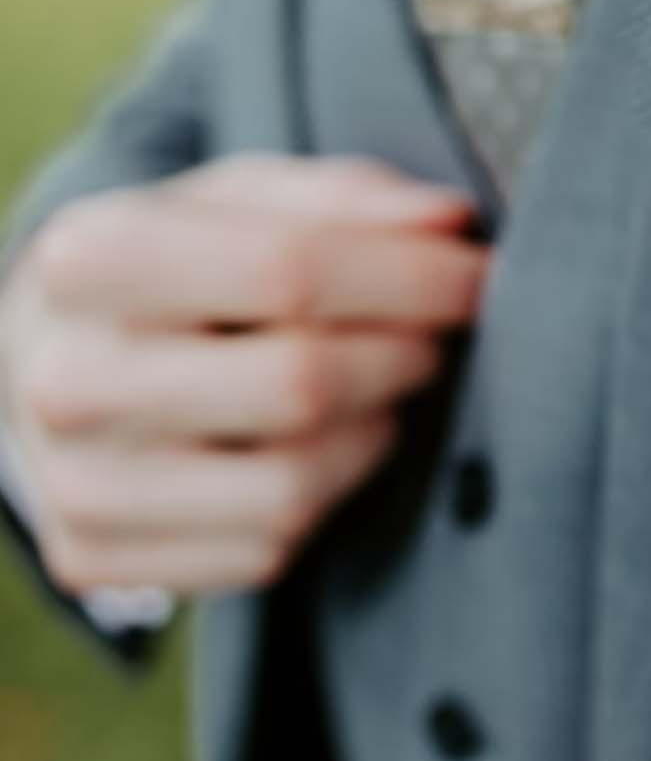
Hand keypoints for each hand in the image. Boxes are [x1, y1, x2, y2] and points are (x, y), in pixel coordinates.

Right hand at [0, 154, 487, 595]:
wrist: (62, 362)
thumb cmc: (182, 266)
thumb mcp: (246, 201)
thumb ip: (348, 200)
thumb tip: (449, 220)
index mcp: (90, 257)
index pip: (289, 270)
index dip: (412, 275)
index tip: (479, 274)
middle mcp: (63, 378)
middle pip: (300, 384)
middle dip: (402, 356)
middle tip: (433, 338)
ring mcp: (73, 483)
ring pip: (294, 483)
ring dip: (374, 431)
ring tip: (379, 388)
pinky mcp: (95, 560)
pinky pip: (268, 548)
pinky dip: (327, 496)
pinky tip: (321, 448)